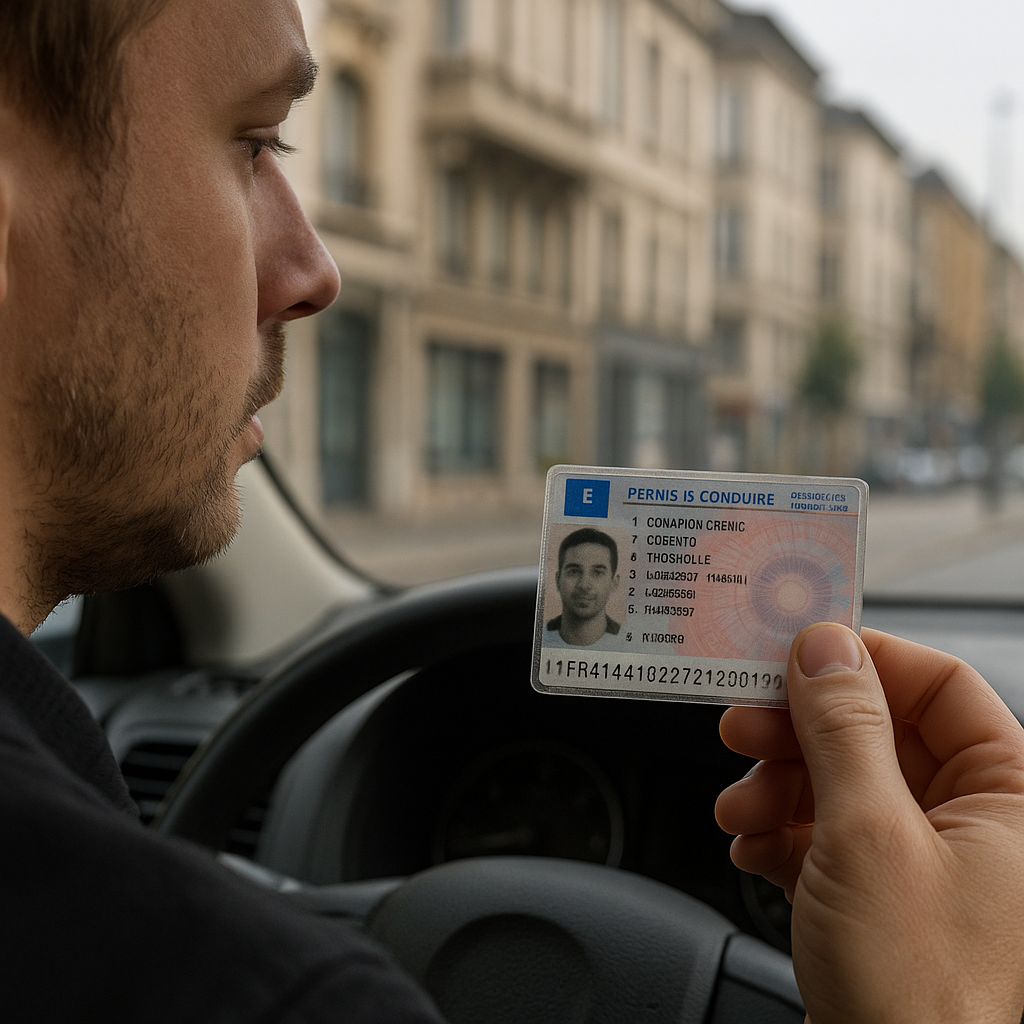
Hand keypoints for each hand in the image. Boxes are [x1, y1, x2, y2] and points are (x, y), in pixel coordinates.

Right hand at [715, 623, 1023, 1023]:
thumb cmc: (922, 997)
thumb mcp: (869, 836)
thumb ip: (844, 728)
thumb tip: (824, 647)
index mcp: (1011, 795)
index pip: (938, 685)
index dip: (862, 662)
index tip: (792, 656)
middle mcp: (978, 823)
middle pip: (877, 732)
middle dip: (798, 733)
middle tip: (742, 728)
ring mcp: (928, 864)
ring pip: (842, 783)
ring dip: (777, 788)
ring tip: (738, 810)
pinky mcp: (884, 900)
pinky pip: (828, 836)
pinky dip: (781, 835)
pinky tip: (752, 850)